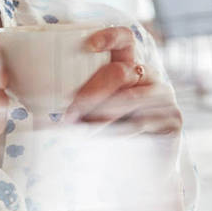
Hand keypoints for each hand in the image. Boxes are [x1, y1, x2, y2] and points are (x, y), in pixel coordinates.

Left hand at [62, 26, 183, 188]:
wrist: (144, 173)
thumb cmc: (115, 137)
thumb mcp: (97, 113)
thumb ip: (81, 101)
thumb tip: (37, 103)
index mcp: (131, 67)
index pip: (124, 39)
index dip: (108, 36)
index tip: (88, 47)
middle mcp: (151, 76)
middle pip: (121, 71)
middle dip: (91, 92)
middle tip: (69, 113)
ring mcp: (165, 96)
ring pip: (129, 97)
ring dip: (100, 113)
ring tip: (80, 128)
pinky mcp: (173, 119)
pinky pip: (142, 120)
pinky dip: (119, 130)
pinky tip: (104, 138)